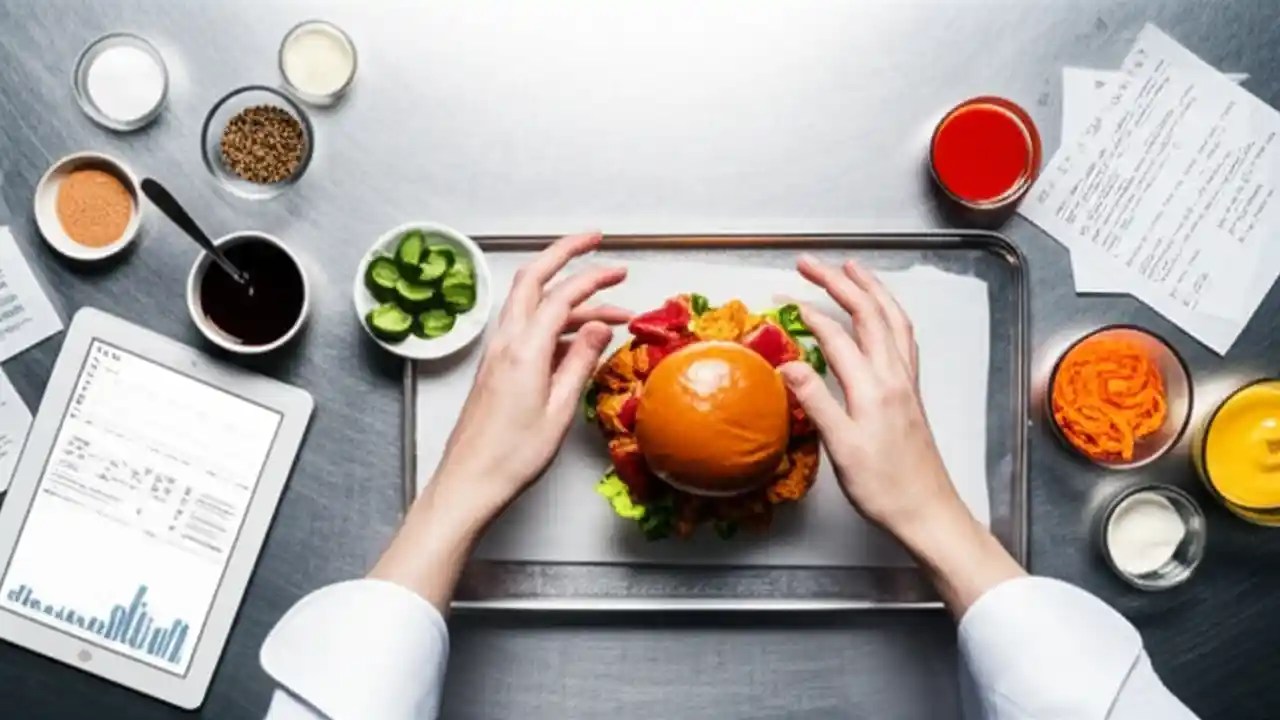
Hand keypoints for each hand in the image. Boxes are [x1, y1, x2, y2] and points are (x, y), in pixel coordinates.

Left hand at [371, 232, 630, 609]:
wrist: (469, 482)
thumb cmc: (512, 457)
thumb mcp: (560, 410)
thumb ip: (581, 362)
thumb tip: (601, 326)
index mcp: (523, 351)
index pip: (560, 296)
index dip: (591, 277)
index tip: (617, 269)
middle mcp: (505, 344)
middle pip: (533, 280)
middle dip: (564, 256)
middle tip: (595, 245)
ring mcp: (498, 354)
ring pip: (532, 306)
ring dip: (569, 299)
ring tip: (612, 312)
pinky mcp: (497, 369)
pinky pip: (528, 331)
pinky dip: (556, 324)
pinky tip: (581, 340)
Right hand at [779, 255, 1022, 615]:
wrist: (927, 511)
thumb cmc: (883, 486)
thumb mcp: (841, 446)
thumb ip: (816, 400)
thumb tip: (788, 364)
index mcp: (874, 386)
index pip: (838, 336)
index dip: (810, 313)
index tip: (784, 300)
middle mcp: (894, 375)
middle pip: (869, 313)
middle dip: (839, 282)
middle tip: (810, 264)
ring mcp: (906, 382)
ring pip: (892, 320)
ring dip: (871, 290)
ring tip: (851, 270)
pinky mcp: (911, 393)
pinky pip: (903, 337)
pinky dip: (888, 314)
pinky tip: (882, 316)